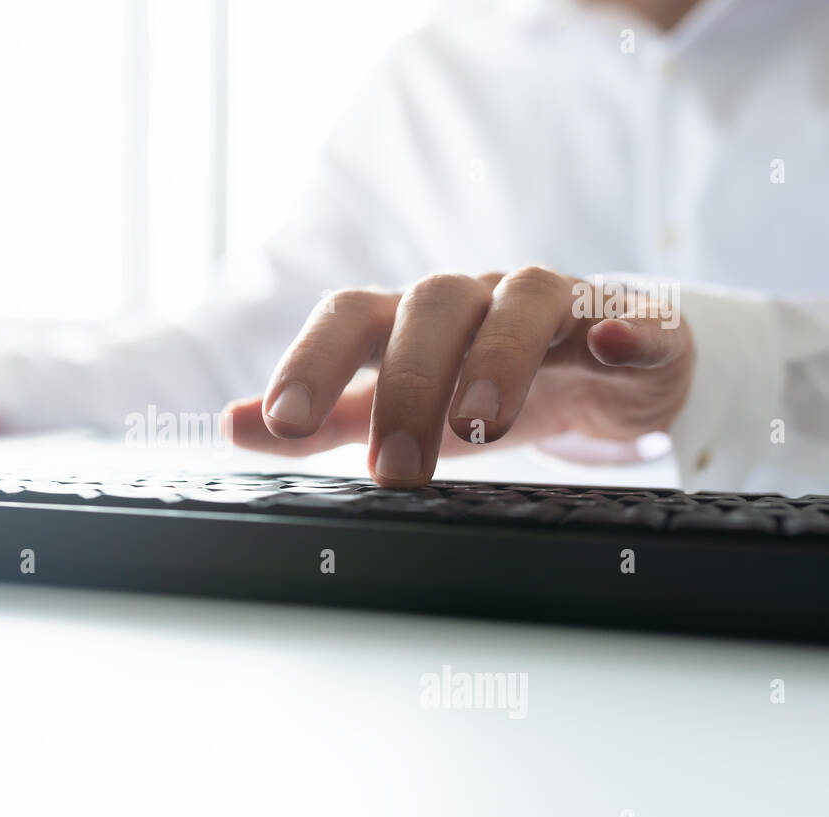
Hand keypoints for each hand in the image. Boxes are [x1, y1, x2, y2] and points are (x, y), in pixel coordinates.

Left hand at [224, 267, 694, 485]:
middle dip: (407, 384)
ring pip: (526, 301)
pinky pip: (633, 313)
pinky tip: (615, 344)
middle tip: (393, 467)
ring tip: (479, 427)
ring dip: (499, 358)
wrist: (597, 372)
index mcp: (409, 320)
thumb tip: (233, 422)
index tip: (281, 424)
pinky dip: (626, 326)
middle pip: (432, 309)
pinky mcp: (630, 322)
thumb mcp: (394, 408)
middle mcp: (475, 299)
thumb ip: (323, 418)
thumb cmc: (479, 391)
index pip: (350, 319)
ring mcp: (555, 304)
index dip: (312, 361)